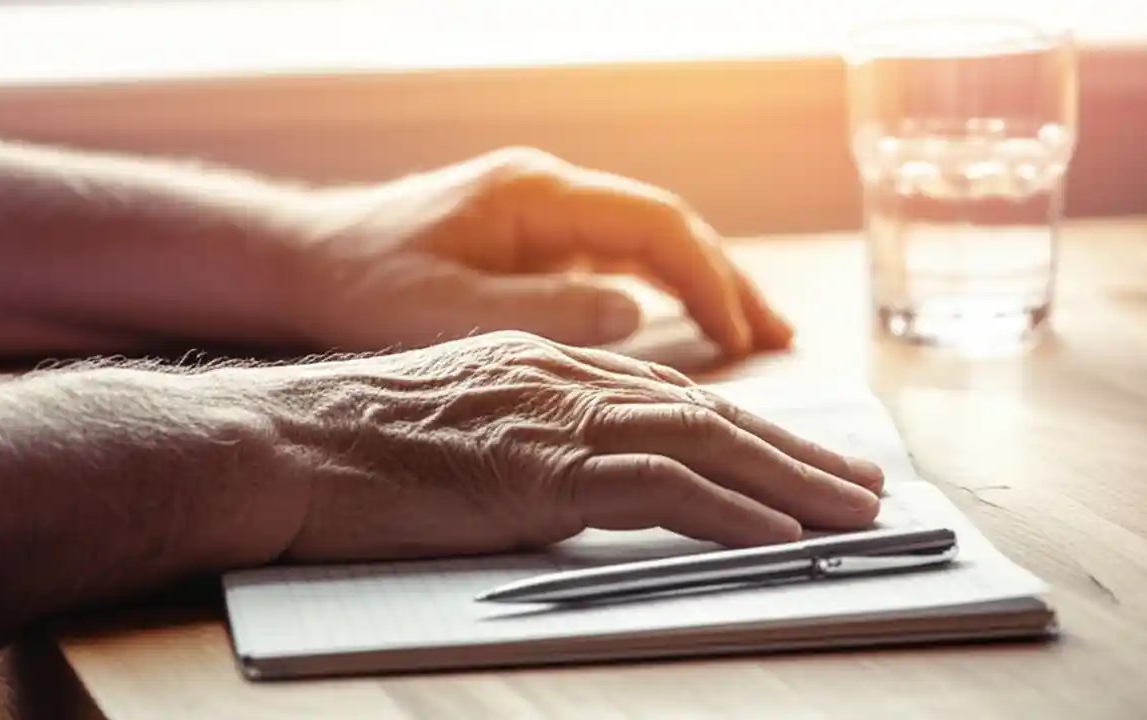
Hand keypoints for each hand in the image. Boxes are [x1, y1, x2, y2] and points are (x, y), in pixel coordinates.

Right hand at [240, 332, 880, 560]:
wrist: (283, 444)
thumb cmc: (350, 448)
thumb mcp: (456, 426)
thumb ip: (525, 438)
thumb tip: (572, 477)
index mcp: (547, 368)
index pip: (675, 398)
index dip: (751, 431)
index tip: (802, 457)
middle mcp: (565, 380)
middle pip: (710, 414)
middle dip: (797, 451)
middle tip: (863, 482)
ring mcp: (555, 420)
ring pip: (705, 444)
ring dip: (791, 481)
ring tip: (854, 511)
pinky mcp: (541, 470)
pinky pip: (661, 487)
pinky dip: (731, 511)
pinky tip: (780, 534)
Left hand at [280, 148, 792, 356]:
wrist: (304, 261)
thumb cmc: (360, 287)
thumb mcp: (444, 311)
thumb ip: (540, 312)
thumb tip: (633, 316)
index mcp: (533, 197)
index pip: (652, 224)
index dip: (706, 279)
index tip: (742, 335)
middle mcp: (547, 193)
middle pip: (665, 225)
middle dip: (725, 279)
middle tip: (781, 337)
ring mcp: (542, 214)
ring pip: (648, 240)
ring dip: (702, 284)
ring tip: (758, 333)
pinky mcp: (533, 239)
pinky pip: (617, 258)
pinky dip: (660, 290)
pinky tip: (686, 324)